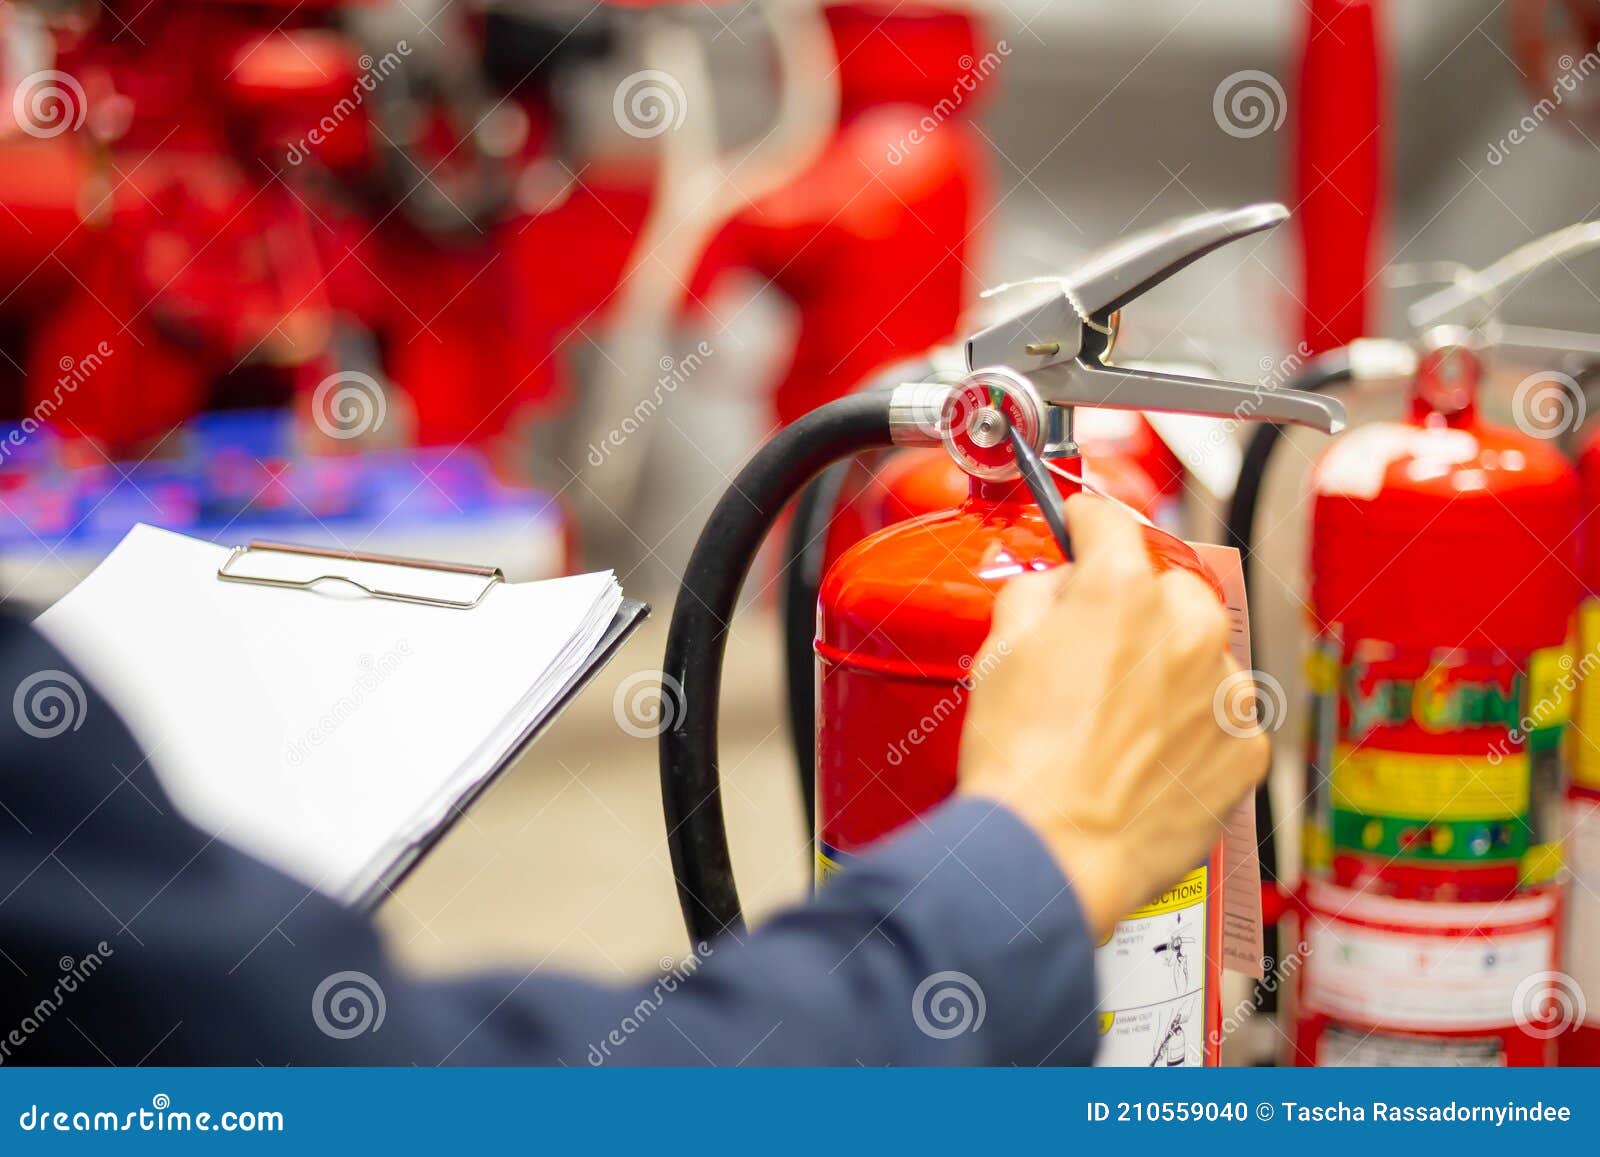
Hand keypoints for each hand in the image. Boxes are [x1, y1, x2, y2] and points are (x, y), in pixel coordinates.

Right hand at [957, 494, 1268, 939]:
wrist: (1052, 858)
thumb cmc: (1021, 765)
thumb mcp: (997, 652)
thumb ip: (1037, 596)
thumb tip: (1057, 588)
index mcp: (1121, 590)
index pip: (1111, 522)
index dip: (1086, 523)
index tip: (1082, 529)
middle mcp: (1187, 628)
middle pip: (1169, 587)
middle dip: (1136, 606)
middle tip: (1096, 646)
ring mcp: (1225, 691)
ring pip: (1203, 654)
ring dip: (1170, 669)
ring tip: (1119, 719)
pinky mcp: (1246, 750)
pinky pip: (1224, 718)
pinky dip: (1195, 728)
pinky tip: (1148, 756)